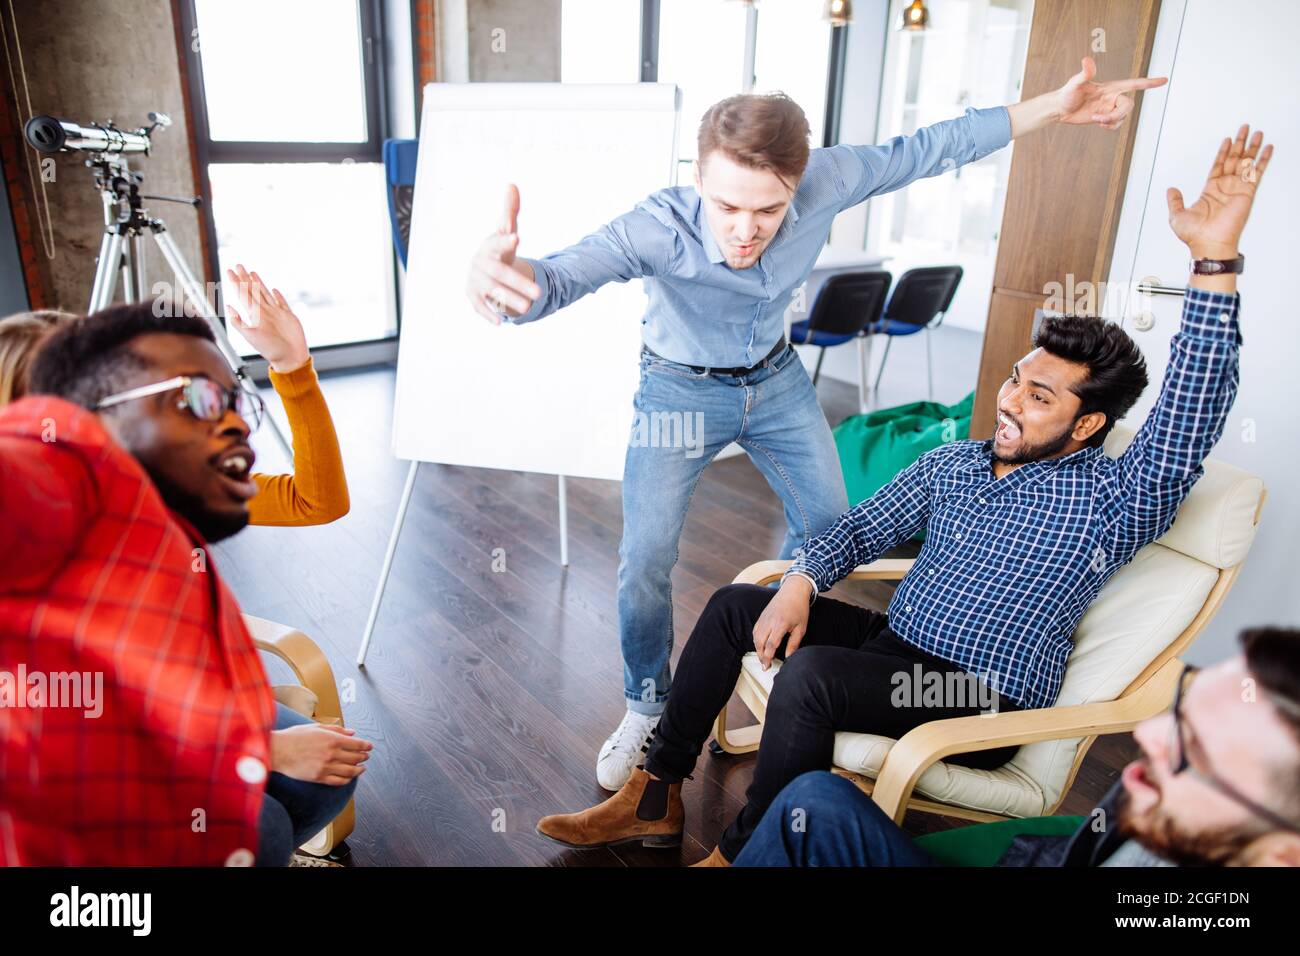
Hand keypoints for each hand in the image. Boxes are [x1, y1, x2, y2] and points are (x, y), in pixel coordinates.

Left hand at [224, 264, 309, 372]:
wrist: (290, 357)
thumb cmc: (270, 349)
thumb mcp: (250, 336)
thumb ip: (239, 322)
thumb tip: (229, 307)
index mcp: (254, 315)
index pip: (243, 294)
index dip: (236, 283)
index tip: (230, 272)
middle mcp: (264, 311)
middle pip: (252, 290)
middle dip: (244, 278)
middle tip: (238, 266)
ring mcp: (276, 312)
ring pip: (264, 293)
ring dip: (258, 282)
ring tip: (251, 272)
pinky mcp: (288, 315)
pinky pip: (281, 302)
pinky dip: (277, 296)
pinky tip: (273, 290)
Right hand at [270, 723, 372, 785]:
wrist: (277, 751)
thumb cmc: (295, 736)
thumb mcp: (316, 727)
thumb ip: (337, 730)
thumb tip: (352, 732)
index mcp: (332, 739)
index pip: (357, 744)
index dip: (366, 746)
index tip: (370, 747)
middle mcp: (331, 754)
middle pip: (356, 758)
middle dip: (364, 757)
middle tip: (366, 756)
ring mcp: (325, 767)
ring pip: (350, 771)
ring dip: (359, 769)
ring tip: (362, 768)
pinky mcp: (319, 778)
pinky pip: (339, 781)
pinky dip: (347, 779)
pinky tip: (350, 777)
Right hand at [465, 184, 541, 324]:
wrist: (481, 269)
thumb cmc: (498, 250)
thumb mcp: (505, 232)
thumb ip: (511, 212)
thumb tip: (512, 184)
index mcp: (490, 246)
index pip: (498, 243)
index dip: (506, 241)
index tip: (517, 237)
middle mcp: (480, 264)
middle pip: (501, 274)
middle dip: (519, 283)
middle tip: (540, 292)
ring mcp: (476, 281)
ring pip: (494, 292)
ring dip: (510, 299)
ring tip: (529, 307)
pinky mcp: (474, 297)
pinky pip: (480, 306)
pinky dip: (489, 314)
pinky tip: (501, 322)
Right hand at [751, 576, 813, 669]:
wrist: (793, 591)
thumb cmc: (799, 609)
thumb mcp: (801, 628)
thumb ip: (793, 644)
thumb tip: (789, 658)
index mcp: (780, 624)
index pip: (770, 645)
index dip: (768, 657)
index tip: (768, 666)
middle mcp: (769, 621)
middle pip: (760, 642)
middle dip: (761, 656)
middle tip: (764, 666)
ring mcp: (764, 618)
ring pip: (755, 637)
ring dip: (757, 649)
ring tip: (762, 658)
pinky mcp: (761, 616)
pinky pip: (755, 630)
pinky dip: (756, 640)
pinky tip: (760, 646)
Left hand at [1054, 56, 1166, 129]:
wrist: (1059, 108)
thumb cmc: (1067, 93)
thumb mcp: (1076, 83)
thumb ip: (1084, 73)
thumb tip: (1087, 60)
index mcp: (1110, 87)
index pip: (1134, 84)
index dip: (1149, 82)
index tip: (1164, 80)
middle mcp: (1113, 96)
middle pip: (1128, 106)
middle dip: (1117, 115)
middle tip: (1099, 118)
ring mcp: (1109, 107)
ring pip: (1122, 117)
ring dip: (1110, 121)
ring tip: (1095, 119)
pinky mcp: (1104, 117)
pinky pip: (1116, 124)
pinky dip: (1109, 126)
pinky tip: (1098, 123)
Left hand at [1167, 124, 1271, 258]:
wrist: (1208, 243)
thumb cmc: (1195, 234)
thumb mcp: (1177, 215)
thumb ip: (1175, 201)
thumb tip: (1171, 190)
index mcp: (1210, 190)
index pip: (1218, 165)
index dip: (1223, 152)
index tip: (1228, 140)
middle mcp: (1225, 187)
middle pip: (1234, 159)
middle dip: (1240, 143)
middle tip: (1245, 128)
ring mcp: (1237, 189)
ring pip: (1246, 162)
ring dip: (1252, 147)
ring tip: (1257, 133)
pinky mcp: (1247, 192)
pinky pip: (1257, 172)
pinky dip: (1263, 160)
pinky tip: (1268, 148)